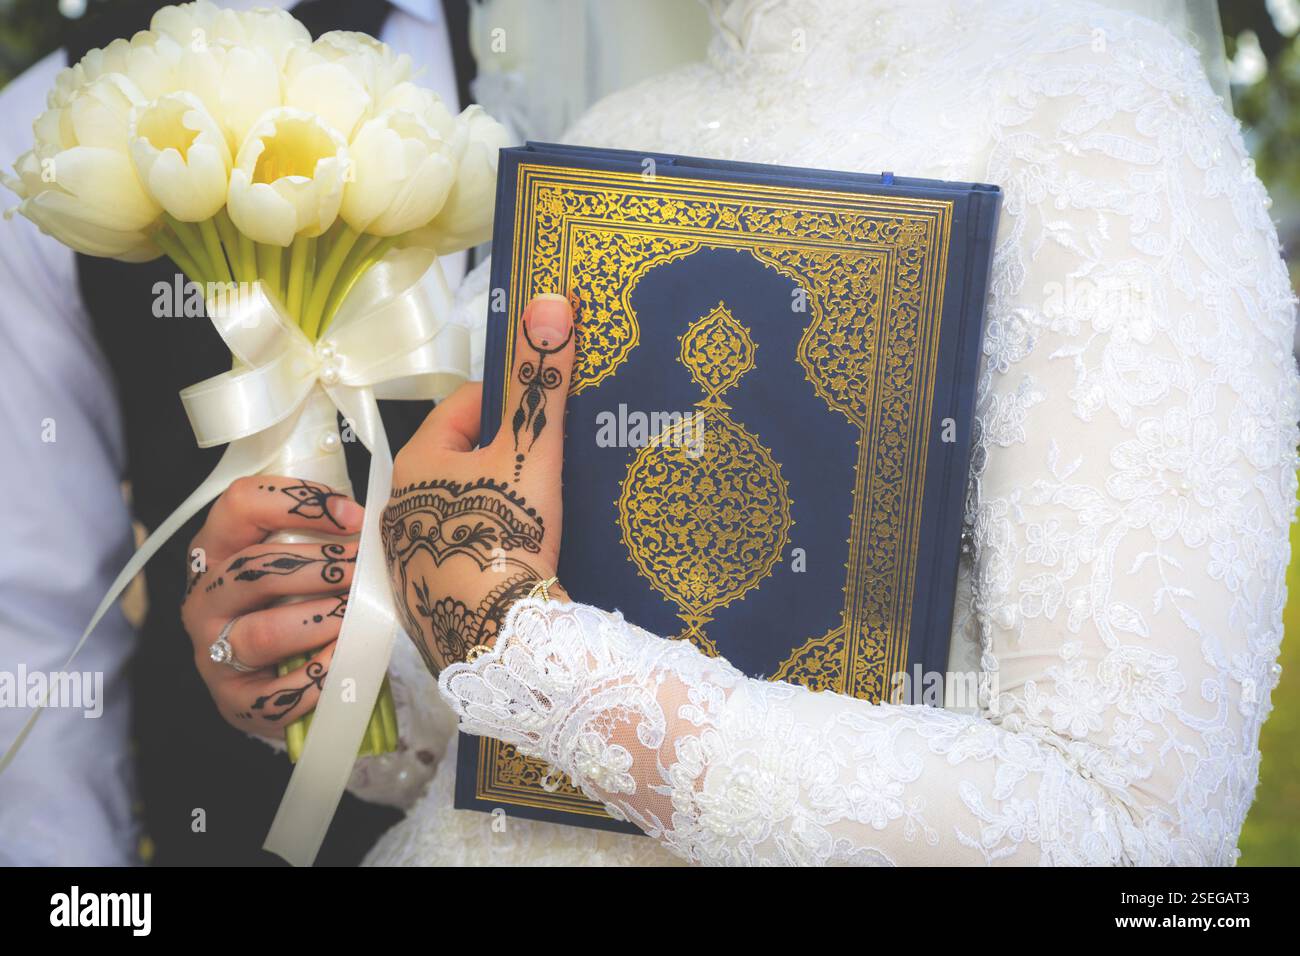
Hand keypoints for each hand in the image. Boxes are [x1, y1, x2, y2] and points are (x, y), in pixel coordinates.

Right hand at [180, 476, 363, 734]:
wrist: (274, 679)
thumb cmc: (292, 604)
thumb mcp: (294, 561)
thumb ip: (319, 535)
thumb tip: (368, 522)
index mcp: (215, 551)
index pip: (241, 503)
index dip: (300, 502)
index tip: (355, 517)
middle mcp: (204, 600)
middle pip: (252, 569)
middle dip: (319, 566)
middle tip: (363, 569)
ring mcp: (213, 653)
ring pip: (264, 632)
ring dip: (320, 619)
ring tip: (356, 614)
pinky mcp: (234, 701)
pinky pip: (278, 692)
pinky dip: (319, 675)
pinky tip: (345, 659)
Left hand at [383, 294, 574, 675]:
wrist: (496, 640)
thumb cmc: (505, 532)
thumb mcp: (532, 449)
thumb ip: (541, 379)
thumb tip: (552, 300)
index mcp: (416, 462)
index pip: (466, 408)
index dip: (511, 404)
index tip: (546, 415)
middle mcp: (399, 506)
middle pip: (462, 461)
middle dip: (505, 458)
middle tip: (552, 468)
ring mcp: (408, 557)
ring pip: (459, 511)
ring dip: (495, 505)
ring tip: (542, 515)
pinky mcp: (424, 600)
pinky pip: (460, 557)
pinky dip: (488, 551)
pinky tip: (519, 562)